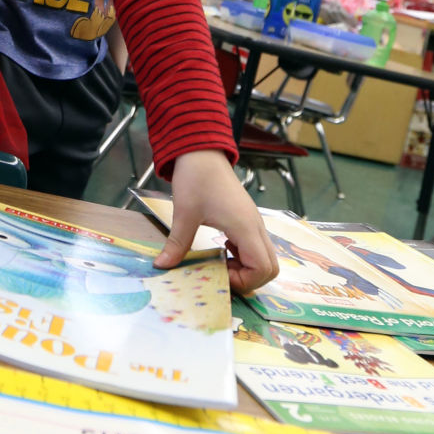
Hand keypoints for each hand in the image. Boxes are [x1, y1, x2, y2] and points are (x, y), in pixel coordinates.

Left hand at [156, 150, 278, 295]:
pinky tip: (222, 249)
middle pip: (271, 267)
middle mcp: (255, 227)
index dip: (244, 281)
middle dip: (249, 279)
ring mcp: (254, 223)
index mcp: (245, 228)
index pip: (263, 268)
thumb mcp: (184, 214)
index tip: (219, 275)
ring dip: (246, 268)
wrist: (202, 153)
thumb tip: (162, 266)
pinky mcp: (247, 219)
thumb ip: (177, 244)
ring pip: (265, 257)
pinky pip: (256, 247)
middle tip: (222, 274)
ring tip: (219, 263)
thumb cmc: (196, 179)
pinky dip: (243, 256)